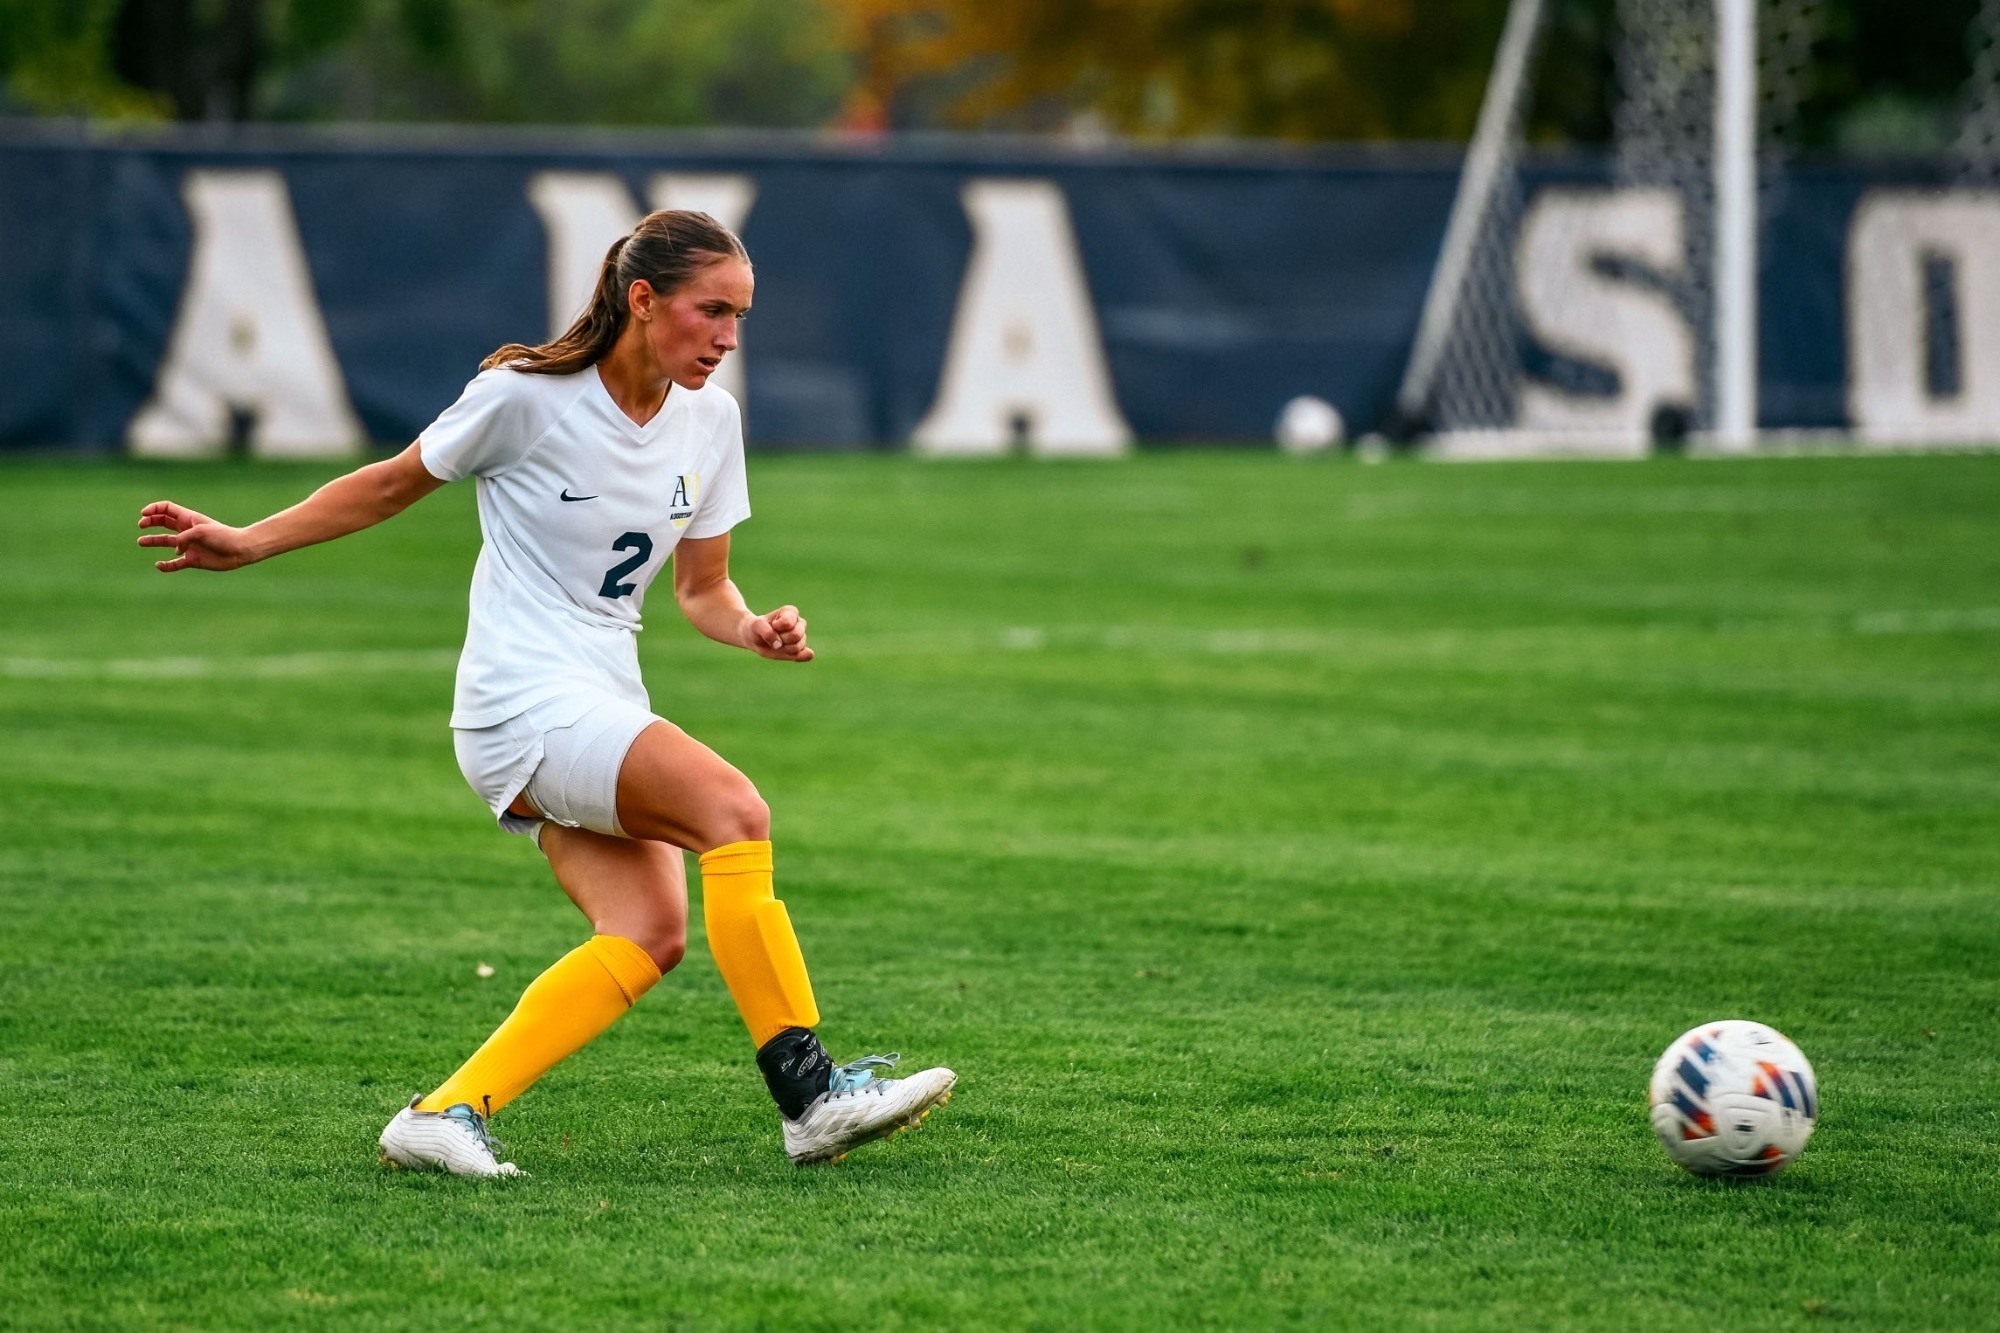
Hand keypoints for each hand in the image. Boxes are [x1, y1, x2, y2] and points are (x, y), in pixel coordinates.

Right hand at [136, 501, 259, 572]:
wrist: (240, 551)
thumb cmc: (223, 536)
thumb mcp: (201, 532)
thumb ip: (184, 537)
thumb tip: (176, 548)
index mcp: (189, 519)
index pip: (167, 509)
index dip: (154, 509)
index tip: (144, 514)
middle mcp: (187, 531)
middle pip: (164, 522)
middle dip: (151, 522)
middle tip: (141, 526)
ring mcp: (189, 545)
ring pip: (167, 541)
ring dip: (153, 541)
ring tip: (141, 542)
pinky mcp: (193, 559)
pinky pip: (175, 563)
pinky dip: (167, 565)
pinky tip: (159, 565)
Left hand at [744, 605, 812, 661]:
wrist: (755, 639)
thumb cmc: (756, 629)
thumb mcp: (756, 626)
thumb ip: (766, 632)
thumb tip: (779, 645)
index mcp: (791, 612)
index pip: (788, 623)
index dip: (777, 627)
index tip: (772, 625)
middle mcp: (799, 623)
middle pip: (796, 635)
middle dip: (781, 639)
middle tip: (773, 637)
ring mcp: (802, 636)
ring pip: (797, 646)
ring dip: (783, 648)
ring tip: (776, 644)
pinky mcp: (801, 649)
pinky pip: (806, 655)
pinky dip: (800, 657)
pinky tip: (790, 655)